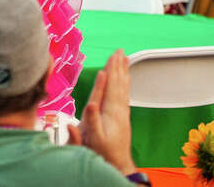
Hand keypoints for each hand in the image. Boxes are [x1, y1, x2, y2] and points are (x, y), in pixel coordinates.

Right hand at [79, 49, 136, 174]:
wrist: (118, 163)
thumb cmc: (103, 152)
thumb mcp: (93, 139)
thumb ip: (90, 122)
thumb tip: (89, 104)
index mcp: (110, 113)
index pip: (110, 88)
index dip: (110, 73)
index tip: (110, 59)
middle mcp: (118, 110)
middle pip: (118, 83)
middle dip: (118, 66)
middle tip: (119, 50)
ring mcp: (122, 112)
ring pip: (123, 87)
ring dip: (123, 71)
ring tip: (124, 58)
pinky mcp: (123, 115)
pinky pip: (124, 93)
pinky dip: (124, 82)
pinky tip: (124, 78)